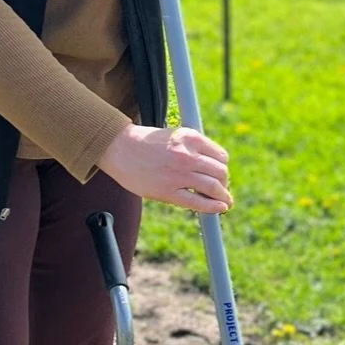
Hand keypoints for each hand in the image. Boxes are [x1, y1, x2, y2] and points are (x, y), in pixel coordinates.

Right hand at [98, 123, 230, 212]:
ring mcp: (178, 174)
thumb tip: (211, 165)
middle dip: (224, 182)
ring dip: (223, 196)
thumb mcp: (174, 136)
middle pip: (220, 172)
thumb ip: (193, 147)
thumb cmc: (146, 143)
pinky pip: (197, 202)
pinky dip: (212, 207)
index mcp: (190, 138)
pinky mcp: (168, 191)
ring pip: (213, 187)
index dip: (222, 167)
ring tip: (225, 201)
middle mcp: (187, 155)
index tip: (220, 174)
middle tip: (221, 189)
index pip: (221, 156)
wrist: (120, 148)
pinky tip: (220, 208)